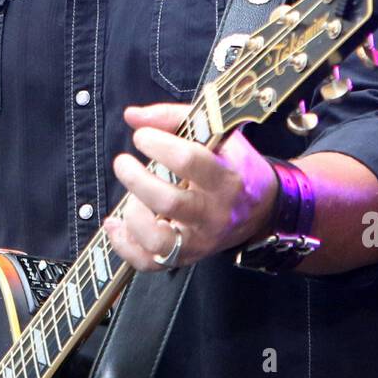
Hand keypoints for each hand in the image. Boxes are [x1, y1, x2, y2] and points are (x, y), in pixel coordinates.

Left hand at [106, 102, 278, 271]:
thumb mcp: (216, 134)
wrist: (263, 209)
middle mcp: (213, 213)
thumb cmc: (233, 165)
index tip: (143, 137)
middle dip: (136, 179)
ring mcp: (199, 240)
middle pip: (169, 202)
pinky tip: (115, 224)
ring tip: (129, 199)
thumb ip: (174, 118)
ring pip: (158, 240)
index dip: (158, 144)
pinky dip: (124, 245)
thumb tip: (132, 115)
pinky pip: (149, 262)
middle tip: (123, 163)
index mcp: (225, 178)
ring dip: (133, 217)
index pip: (188, 160)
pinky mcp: (185, 257)